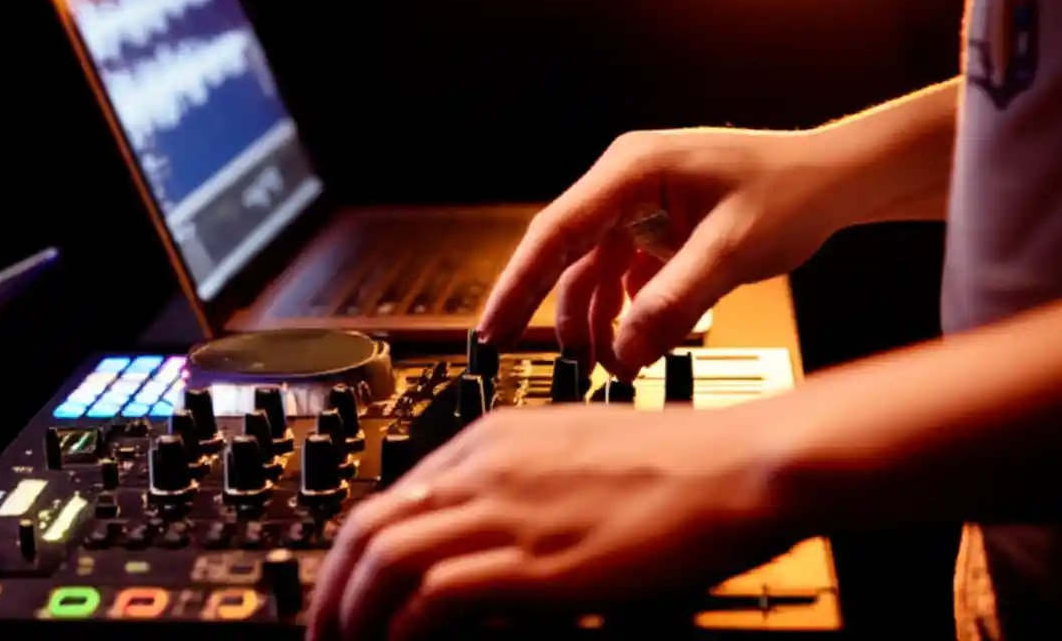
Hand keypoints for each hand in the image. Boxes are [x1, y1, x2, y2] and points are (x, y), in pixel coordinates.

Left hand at [305, 404, 793, 640]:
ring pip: (386, 558)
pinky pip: (435, 595)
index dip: (356, 549)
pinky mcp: (535, 561)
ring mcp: (507, 511)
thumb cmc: (680, 461)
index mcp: (494, 439)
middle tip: (323, 629)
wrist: (738, 465)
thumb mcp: (581, 456)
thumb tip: (487, 532)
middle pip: (369, 523)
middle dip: (332, 584)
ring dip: (354, 612)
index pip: (392, 492)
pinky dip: (405, 628)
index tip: (348, 586)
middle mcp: (486, 467)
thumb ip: (524, 485)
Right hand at [477, 128, 852, 377]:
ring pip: (593, 271)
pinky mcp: (658, 231)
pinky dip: (624, 312)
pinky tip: (633, 344)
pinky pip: (623, 277)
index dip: (518, 284)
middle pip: (564, 253)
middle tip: (522, 354)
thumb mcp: (732, 251)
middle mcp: (626, 184)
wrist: (835, 180)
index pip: (556, 232)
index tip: (493, 328)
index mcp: (632, 171)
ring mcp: (641, 208)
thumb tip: (625, 350)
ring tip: (603, 365)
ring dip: (594, 319)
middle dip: (549, 308)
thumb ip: (674, 302)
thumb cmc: (792, 191)